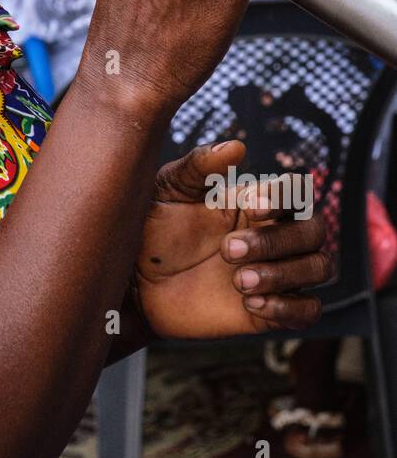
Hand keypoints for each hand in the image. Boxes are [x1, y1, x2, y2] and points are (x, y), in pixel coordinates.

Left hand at [134, 140, 328, 338]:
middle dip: (276, 241)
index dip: (281, 197)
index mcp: (255, 201)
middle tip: (227, 250)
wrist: (138, 283)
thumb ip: (198, 168)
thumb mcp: (169, 192)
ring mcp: (276, 273)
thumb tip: (236, 147)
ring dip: (284, 274)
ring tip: (238, 282)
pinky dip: (288, 308)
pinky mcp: (271, 310)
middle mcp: (274, 234)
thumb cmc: (155, 228)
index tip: (249, 207)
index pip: (295, 190)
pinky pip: (308, 310)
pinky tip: (251, 304)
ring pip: (319, 267)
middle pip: (314, 230)